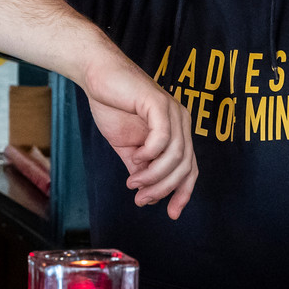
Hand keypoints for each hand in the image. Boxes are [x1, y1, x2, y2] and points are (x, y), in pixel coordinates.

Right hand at [83, 55, 197, 219]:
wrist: (97, 75)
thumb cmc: (114, 106)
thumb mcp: (129, 147)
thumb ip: (140, 169)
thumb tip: (147, 197)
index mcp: (178, 131)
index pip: (190, 169)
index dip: (183, 193)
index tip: (171, 214)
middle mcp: (181, 121)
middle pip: (184, 166)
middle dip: (163, 189)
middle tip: (140, 199)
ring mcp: (172, 111)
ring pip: (175, 155)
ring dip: (154, 176)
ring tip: (134, 182)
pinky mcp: (158, 103)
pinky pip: (162, 137)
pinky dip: (150, 154)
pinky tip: (135, 158)